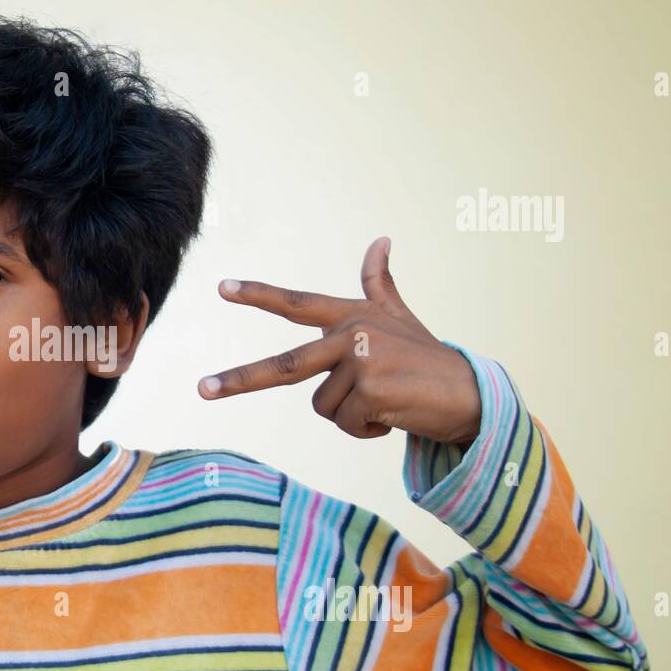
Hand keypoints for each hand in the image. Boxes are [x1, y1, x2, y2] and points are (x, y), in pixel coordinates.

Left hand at [197, 237, 481, 445]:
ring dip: (353, 416)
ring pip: (324, 408)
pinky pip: (347, 424)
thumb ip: (379, 285)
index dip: (258, 295)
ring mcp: (361, 360)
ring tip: (386, 402)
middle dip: (239, 381)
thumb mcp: (399, 319)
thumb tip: (381, 240)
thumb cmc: (428, 359)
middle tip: (201, 391)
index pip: (296, 305)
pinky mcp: (371, 389)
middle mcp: (352, 333)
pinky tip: (394, 414)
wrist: (470, 393)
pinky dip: (368, 430)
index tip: (221, 288)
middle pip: (285, 364)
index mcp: (351, 317)